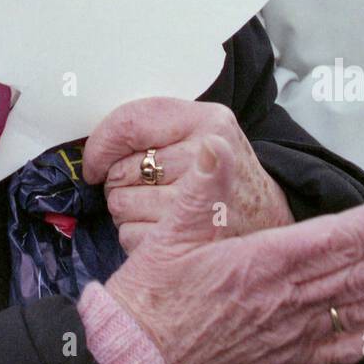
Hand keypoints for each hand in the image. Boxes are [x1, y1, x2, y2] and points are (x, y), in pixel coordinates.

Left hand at [83, 96, 292, 251]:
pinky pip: (129, 236)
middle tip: (145, 187)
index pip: (129, 122)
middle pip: (120, 170)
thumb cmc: (224, 176)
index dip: (100, 144)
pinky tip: (163, 231)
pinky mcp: (188, 241)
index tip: (94, 163)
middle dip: (119, 181)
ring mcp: (198, 203)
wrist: (270, 222)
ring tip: (157, 209)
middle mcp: (207, 157)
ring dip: (127, 210)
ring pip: (120, 204)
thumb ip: (155, 129)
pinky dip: (136, 237)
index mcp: (208, 122)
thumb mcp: (203, 132)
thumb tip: (94, 148)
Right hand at [106, 136, 363, 363]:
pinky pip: (345, 341)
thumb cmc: (153, 296)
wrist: (141, 358)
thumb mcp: (170, 231)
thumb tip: (215, 144)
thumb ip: (199, 187)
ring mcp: (291, 330)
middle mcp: (287, 299)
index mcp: (264, 264)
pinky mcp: (286, 353)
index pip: (339, 239)